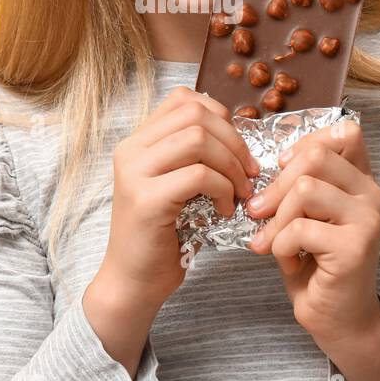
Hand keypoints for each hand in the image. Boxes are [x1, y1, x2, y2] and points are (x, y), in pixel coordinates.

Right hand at [101, 86, 260, 311]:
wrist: (133, 281)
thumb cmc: (162, 235)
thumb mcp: (175, 184)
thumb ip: (190, 155)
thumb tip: (234, 131)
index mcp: (137, 141)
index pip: (183, 99)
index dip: (219, 116)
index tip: (235, 147)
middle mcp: (130, 150)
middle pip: (195, 115)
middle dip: (233, 140)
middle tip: (248, 172)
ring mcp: (134, 173)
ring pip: (198, 140)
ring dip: (231, 165)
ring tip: (240, 192)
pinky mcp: (146, 200)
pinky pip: (199, 175)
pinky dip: (224, 190)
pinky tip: (226, 209)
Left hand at [245, 119, 379, 348]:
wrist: (336, 317)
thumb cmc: (314, 262)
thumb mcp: (305, 214)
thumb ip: (298, 183)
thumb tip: (258, 165)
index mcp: (361, 180)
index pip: (344, 132)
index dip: (304, 145)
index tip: (283, 171)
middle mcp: (372, 194)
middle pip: (315, 157)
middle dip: (276, 186)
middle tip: (257, 213)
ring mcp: (368, 220)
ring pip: (305, 189)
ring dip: (276, 220)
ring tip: (274, 243)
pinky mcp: (355, 247)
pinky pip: (299, 229)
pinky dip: (281, 247)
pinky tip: (290, 262)